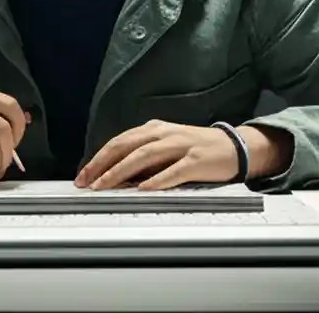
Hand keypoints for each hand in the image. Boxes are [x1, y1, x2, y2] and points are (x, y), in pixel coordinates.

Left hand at [75, 120, 292, 190]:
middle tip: (87, 182)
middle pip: (126, 145)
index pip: (119, 141)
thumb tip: (115, 176)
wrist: (235, 146)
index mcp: (154, 130)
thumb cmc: (197, 149)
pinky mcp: (196, 160)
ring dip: (121, 171)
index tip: (84, 175)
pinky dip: (157, 180)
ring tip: (106, 185)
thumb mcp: (167, 147)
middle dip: (103, 164)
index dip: (98, 158)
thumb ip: (144, 158)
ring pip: (144, 156)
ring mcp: (180, 145)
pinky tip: (144, 189)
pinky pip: (173, 171)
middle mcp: (164, 134)